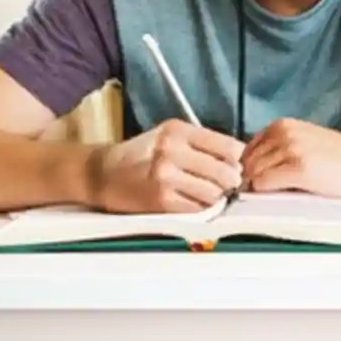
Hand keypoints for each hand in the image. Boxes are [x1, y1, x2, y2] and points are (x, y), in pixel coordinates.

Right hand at [91, 118, 244, 213]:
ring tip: (205, 195)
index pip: (228, 146)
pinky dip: (199, 210)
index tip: (235, 167)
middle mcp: (172, 149)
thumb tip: (237, 162)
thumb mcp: (167, 136)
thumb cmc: (139, 156)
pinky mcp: (161, 199)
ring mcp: (166, 174)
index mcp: (178, 130)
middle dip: (230, 182)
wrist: (102, 173)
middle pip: (226, 171)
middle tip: (225, 186)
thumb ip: (199, 144)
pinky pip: (197, 209)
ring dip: (215, 198)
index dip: (237, 161)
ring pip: (214, 193)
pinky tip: (190, 203)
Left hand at [240, 118, 340, 197]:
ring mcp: (291, 149)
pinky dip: (265, 193)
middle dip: (250, 180)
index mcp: (283, 125)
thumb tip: (254, 171)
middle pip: (247, 161)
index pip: (247, 149)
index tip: (257, 183)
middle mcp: (283, 132)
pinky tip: (278, 198)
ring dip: (257, 188)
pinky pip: (264, 183)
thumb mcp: (307, 143)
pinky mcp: (299, 168)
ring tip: (272, 198)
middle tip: (261, 196)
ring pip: (253, 173)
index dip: (249, 168)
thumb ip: (283, 149)